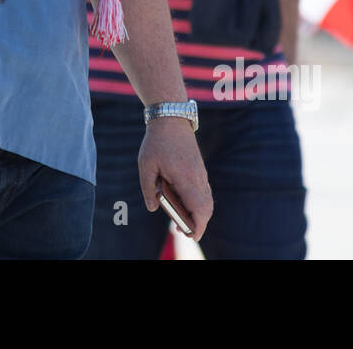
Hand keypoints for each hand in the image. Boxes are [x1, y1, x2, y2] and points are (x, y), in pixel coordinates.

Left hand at [137, 117, 212, 241]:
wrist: (171, 118)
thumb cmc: (157, 142)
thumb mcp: (146, 165)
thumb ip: (148, 189)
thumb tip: (153, 208)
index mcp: (186, 178)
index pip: (199, 209)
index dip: (198, 225)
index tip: (190, 234)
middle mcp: (198, 177)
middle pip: (206, 208)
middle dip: (198, 223)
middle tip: (183, 230)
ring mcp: (201, 173)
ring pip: (207, 200)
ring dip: (199, 213)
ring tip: (182, 220)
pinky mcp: (199, 169)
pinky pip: (204, 191)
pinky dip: (198, 203)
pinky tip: (185, 205)